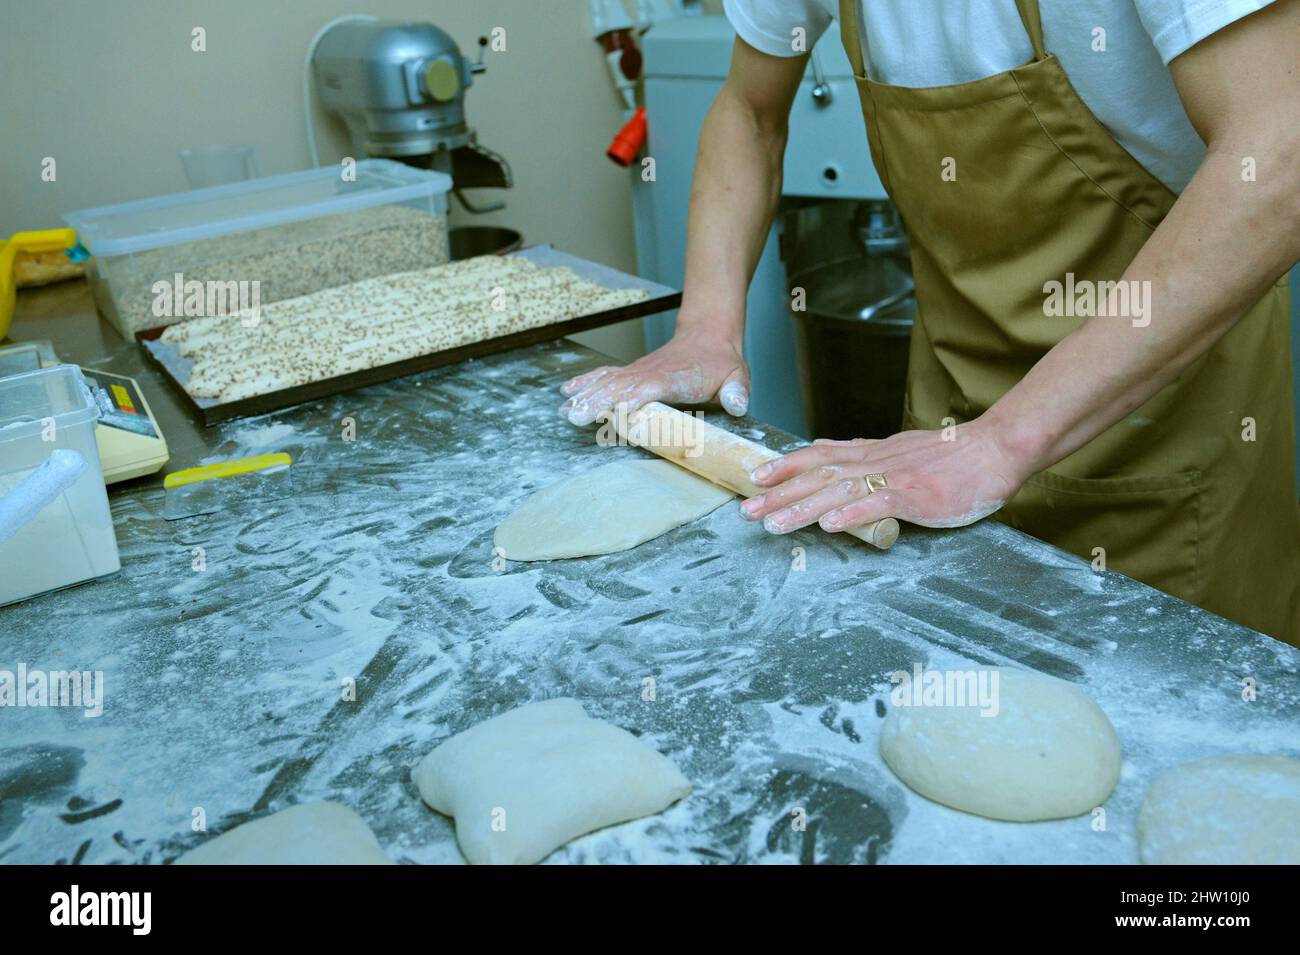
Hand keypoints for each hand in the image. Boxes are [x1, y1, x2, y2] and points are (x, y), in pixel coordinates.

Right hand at [559, 327, 749, 425]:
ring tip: (566, 411)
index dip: (634, 400)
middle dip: (597, 401)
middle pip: (620, 386)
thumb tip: (738, 405)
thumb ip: (737, 391)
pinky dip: (585, 383)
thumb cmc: (721, 362)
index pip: (651, 388)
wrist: (708, 335)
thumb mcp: (737, 376)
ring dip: (586, 395)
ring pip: (607, 381)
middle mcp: (651, 373)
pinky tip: (567, 392)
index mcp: (676, 378)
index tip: (615, 414)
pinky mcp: (632, 372)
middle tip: (576, 416)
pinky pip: (604, 376)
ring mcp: (638, 371)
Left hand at [740, 417, 1030, 532]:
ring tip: (774, 524)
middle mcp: (875, 461)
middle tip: (747, 511)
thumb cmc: (953, 455)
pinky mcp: (916, 494)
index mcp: (872, 453)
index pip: (819, 455)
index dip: (785, 466)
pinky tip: (829, 525)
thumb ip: (867, 455)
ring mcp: (894, 478)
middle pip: (818, 476)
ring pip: (838, 492)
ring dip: (802, 508)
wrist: (995, 450)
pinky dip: (851, 514)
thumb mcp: (901, 450)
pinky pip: (878, 505)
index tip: (755, 477)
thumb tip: (833, 453)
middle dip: (780, 494)